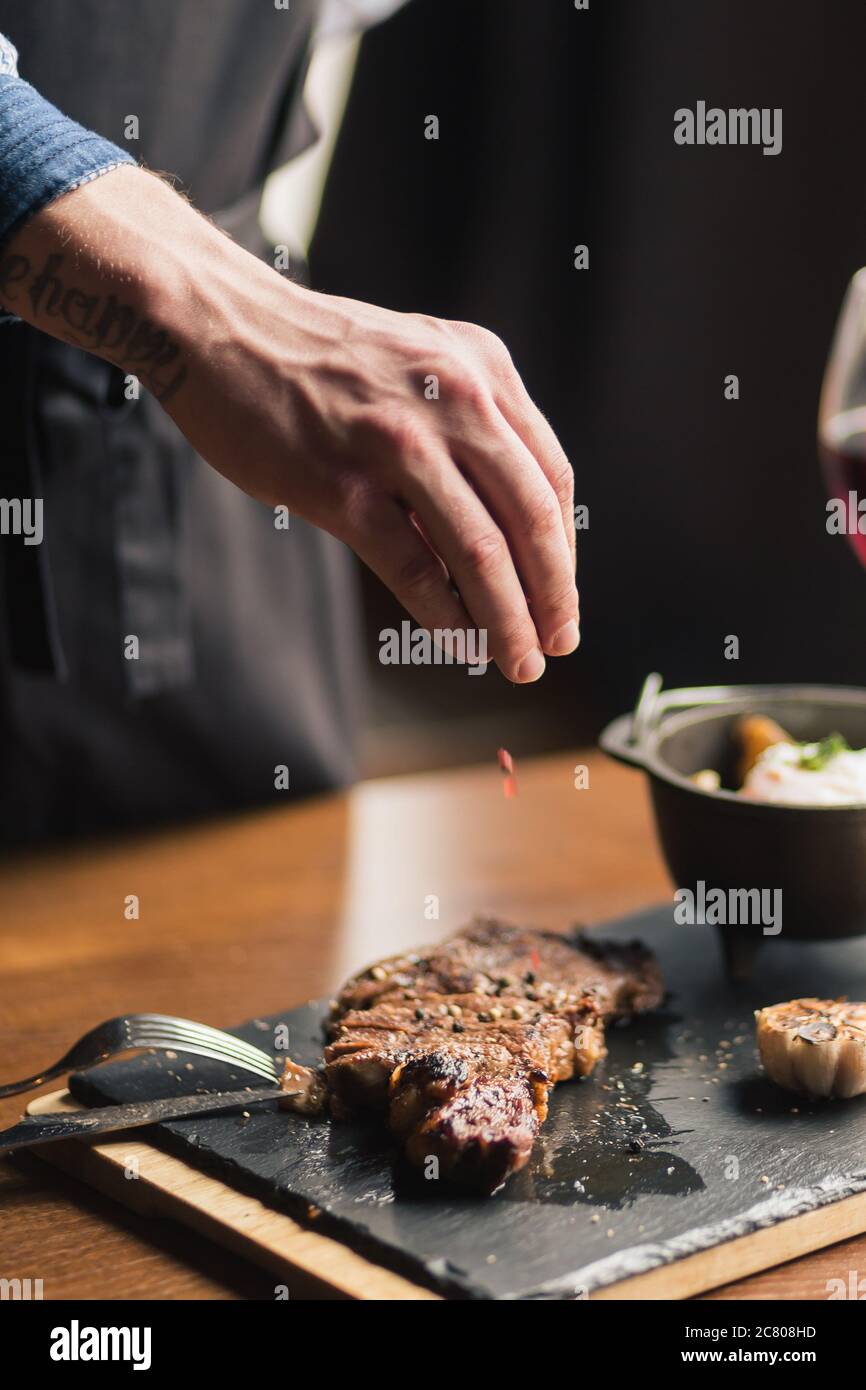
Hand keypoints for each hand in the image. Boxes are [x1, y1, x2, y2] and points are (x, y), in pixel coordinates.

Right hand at [1, 166, 578, 681]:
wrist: (218, 322)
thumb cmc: (313, 353)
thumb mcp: (416, 362)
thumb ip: (462, 429)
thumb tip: (493, 530)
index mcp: (481, 369)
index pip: (549, 476)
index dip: (563, 552)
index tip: (561, 598)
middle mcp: (455, 399)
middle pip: (530, 518)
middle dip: (552, 595)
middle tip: (557, 644)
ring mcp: (399, 442)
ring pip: (481, 550)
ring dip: (507, 619)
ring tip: (517, 660)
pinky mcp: (342, 483)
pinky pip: (414, 565)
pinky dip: (444, 613)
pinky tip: (457, 641)